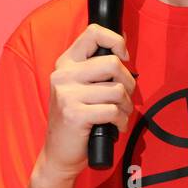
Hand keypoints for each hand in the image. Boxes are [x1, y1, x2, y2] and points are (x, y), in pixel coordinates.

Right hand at [38, 23, 135, 180]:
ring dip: (126, 106)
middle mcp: (63, 75)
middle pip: (112, 63)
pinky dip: (121, 121)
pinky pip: (113, 111)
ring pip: (117, 90)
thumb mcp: (82, 87)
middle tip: (125, 97)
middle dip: (128, 83)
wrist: (58, 154)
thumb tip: (124, 41)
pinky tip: (114, 127)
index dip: (116, 41)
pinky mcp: (75, 114)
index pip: (93, 33)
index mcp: (66, 63)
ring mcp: (67, 94)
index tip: (123, 57)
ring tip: (119, 115)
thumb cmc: (76, 120)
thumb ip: (97, 66)